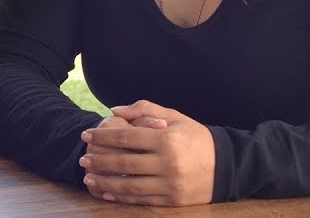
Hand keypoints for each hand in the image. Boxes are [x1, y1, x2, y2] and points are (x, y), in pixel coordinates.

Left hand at [78, 100, 213, 205]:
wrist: (228, 165)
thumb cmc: (197, 138)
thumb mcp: (175, 117)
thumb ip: (145, 110)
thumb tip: (115, 109)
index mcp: (166, 139)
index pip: (126, 136)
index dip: (103, 136)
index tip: (86, 135)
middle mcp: (167, 162)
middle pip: (124, 161)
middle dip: (99, 160)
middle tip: (82, 158)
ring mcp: (170, 183)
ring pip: (129, 184)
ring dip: (105, 182)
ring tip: (88, 178)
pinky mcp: (173, 200)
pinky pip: (142, 199)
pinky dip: (121, 197)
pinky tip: (107, 193)